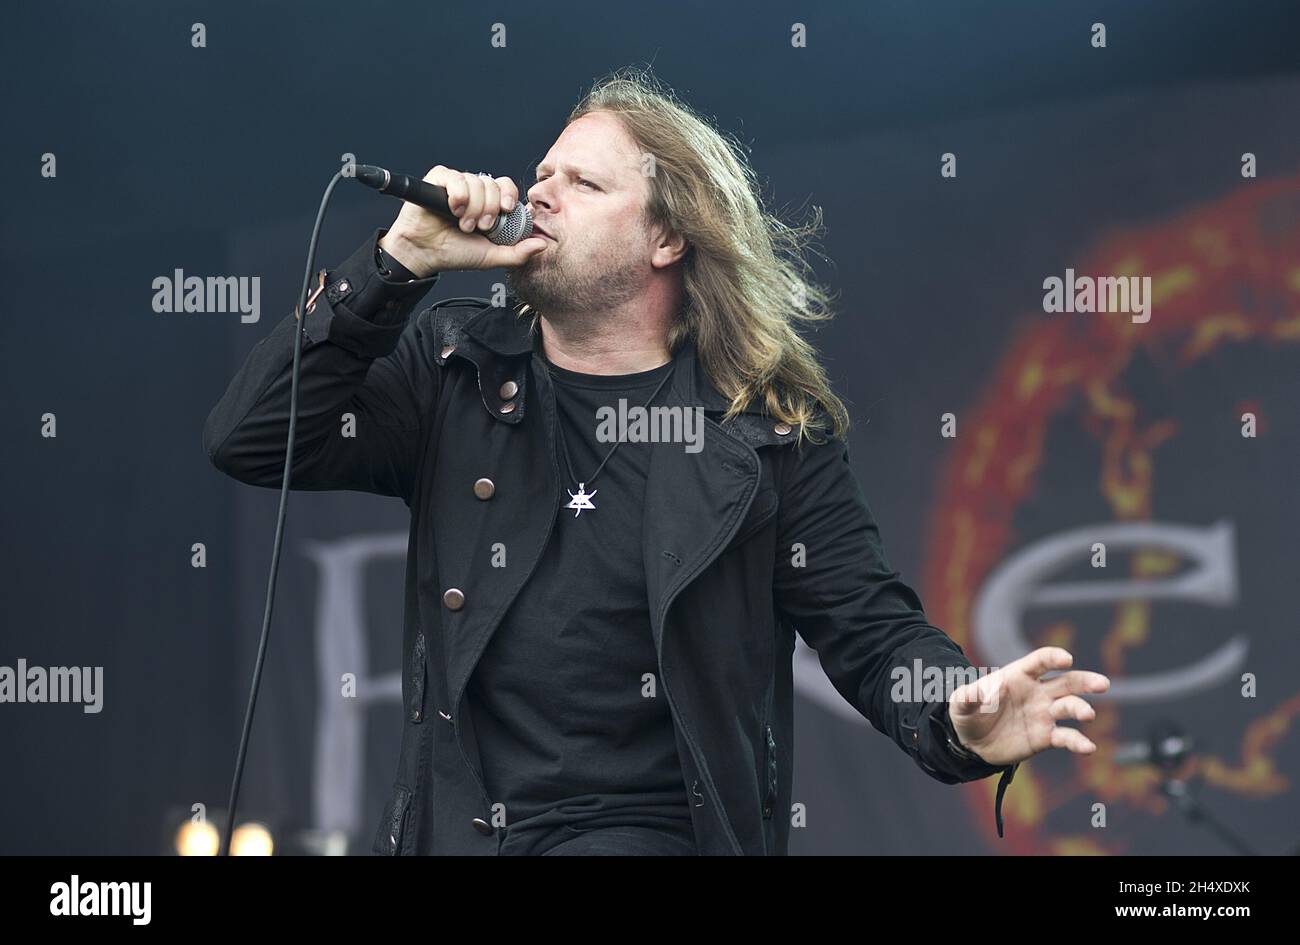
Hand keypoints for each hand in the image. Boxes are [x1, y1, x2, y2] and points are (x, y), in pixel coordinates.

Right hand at [378, 166, 546, 276]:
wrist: (426, 254)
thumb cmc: (456, 253)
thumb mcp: (492, 256)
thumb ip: (518, 253)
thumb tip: (542, 245)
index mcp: (488, 204)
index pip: (506, 186)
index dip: (508, 196)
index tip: (506, 210)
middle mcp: (474, 192)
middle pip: (493, 184)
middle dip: (489, 209)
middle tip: (479, 226)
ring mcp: (456, 185)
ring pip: (476, 182)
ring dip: (472, 208)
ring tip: (463, 224)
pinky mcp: (438, 180)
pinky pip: (455, 177)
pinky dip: (457, 195)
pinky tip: (453, 209)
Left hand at [947, 646, 1109, 766]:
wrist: (971, 742)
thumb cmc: (968, 714)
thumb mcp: (961, 703)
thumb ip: (969, 696)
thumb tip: (984, 692)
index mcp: (1018, 676)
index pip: (1040, 662)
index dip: (1053, 657)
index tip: (1066, 659)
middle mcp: (1037, 692)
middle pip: (1066, 682)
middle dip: (1085, 680)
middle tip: (1102, 684)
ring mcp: (1044, 714)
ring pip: (1070, 707)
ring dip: (1081, 709)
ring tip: (1087, 714)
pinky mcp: (1046, 737)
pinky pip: (1066, 737)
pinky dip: (1078, 742)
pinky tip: (1088, 748)